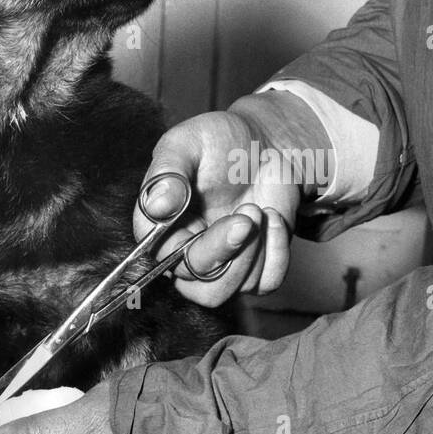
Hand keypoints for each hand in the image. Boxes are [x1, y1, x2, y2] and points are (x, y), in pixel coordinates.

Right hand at [138, 92, 325, 306]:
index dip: (179, 249)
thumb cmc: (219, 141)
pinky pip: (264, 283)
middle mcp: (185, 253)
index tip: (204, 217)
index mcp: (160, 229)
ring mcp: (221, 263)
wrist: (266, 142)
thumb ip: (167, 172)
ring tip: (258, 211)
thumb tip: (156, 206)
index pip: (157, 258)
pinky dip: (276, 254)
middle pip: (195, 286)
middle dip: (223, 254)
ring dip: (251, 254)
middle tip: (247, 216)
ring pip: (227, 292)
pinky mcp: (255, 265)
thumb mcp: (186, 143)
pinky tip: (273, 219)